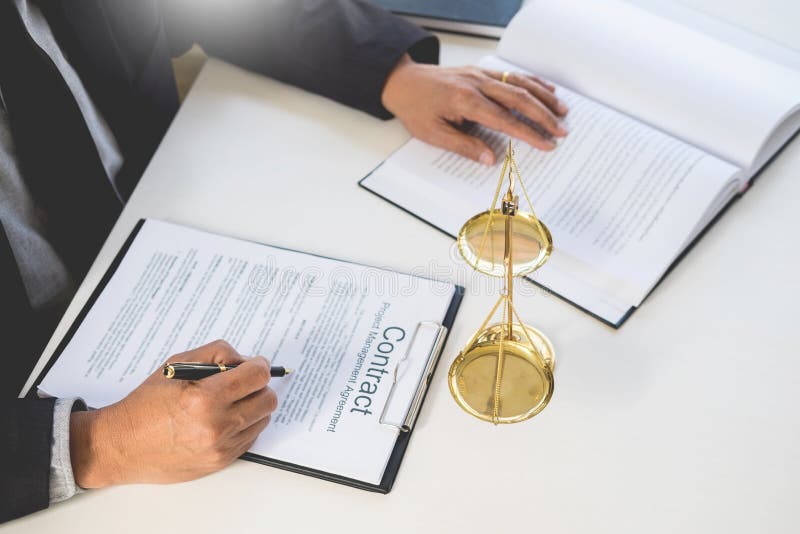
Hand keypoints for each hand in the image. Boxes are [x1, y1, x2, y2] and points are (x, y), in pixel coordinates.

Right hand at [69, 340, 277, 487]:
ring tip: (229, 402)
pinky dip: (244, 425)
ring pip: (263, 419)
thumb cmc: (147, 404)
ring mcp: (220, 447)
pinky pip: (251, 438)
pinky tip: (223, 419)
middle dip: (259, 386)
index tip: (255, 364)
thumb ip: (217, 354)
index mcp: (204, 397)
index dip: (259, 365)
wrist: (123, 445)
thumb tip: (246, 360)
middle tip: (242, 383)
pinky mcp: (221, 461)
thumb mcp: (177, 365)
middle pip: (268, 399)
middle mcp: (216, 425)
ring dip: (253, 406)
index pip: (257, 376)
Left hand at [381, 54, 567, 164]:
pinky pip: (512, 75)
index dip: (529, 133)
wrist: (403, 82)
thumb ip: (464, 146)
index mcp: (465, 101)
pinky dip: (532, 82)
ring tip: (562, 112)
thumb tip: (491, 159)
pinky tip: (547, 90)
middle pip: (519, 99)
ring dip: (543, 98)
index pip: (505, 119)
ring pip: (520, 83)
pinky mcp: (481, 72)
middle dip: (544, 116)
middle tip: (562, 131)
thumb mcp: (433, 134)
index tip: (547, 144)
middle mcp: (477, 84)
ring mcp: (481, 75)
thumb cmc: (416, 109)